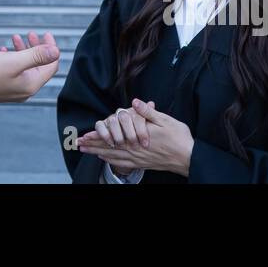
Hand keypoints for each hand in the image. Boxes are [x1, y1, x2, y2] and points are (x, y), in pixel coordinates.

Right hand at [0, 32, 59, 106]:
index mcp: (31, 85)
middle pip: (39, 66)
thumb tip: (56, 51)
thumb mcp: (14, 61)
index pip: (51, 66)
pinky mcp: (1, 86)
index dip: (51, 48)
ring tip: (15, 37)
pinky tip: (4, 50)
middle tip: (31, 33)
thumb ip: (36, 56)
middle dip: (37, 48)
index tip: (45, 33)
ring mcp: (12, 89)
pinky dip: (13, 57)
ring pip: (25, 67)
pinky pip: (14, 70)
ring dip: (24, 50)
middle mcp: (24, 90)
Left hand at [79, 100, 194, 176]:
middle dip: (93, 145)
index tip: (84, 134)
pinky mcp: (143, 164)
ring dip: (98, 153)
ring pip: (113, 157)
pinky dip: (111, 162)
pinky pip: (123, 163)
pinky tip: (105, 160)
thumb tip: (135, 102)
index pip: (113, 137)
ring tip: (86, 151)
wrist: (189, 158)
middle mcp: (135, 150)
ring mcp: (139, 158)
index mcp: (138, 137)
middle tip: (79, 144)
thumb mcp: (165, 120)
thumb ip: (148, 112)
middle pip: (109, 148)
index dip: (97, 135)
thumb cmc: (179, 138)